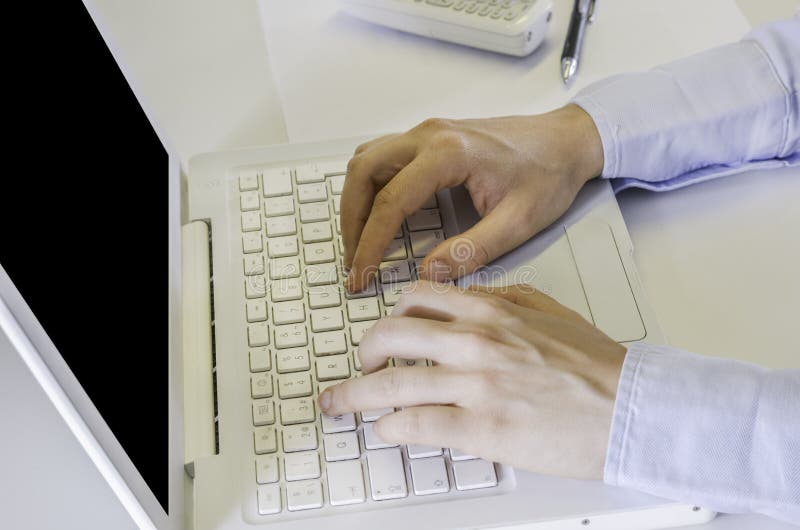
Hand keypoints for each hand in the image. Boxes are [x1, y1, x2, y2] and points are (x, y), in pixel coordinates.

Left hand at [318, 281, 625, 478]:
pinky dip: (390, 427)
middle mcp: (476, 341)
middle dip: (362, 353)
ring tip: (342, 405)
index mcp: (491, 310)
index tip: (381, 334)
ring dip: (356, 397)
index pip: (417, 299)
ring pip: (392, 384)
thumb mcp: (548, 311)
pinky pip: (415, 424)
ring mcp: (475, 384)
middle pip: (390, 336)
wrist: (631, 407)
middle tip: (357, 368)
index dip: (388, 317)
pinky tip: (385, 431)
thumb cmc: (596, 365)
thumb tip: (469, 301)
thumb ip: (504, 300)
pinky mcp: (481, 428)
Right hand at [341, 105, 603, 291]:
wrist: (568, 140)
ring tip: (358, 240)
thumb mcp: (517, 222)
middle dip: (351, 221)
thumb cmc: (549, 174)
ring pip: (365, 159)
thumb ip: (470, 251)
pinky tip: (376, 211)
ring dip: (355, 199)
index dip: (370, 244)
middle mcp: (429, 134)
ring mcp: (427, 131)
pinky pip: (381, 155)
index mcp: (449, 153)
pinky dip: (369, 183)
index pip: (390, 201)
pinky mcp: (430, 136)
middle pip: (363, 172)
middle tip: (353, 261)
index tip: (361, 274)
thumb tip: (427, 275)